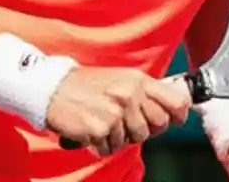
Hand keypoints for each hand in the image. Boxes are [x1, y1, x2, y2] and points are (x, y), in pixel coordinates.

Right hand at [46, 68, 189, 155]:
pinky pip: (111, 149)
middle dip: (146, 129)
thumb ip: (146, 92)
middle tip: (127, 124)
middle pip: (158, 125)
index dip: (177, 115)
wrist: (52, 89)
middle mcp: (130, 95)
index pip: (177, 101)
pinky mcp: (100, 129)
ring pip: (134, 140)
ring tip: (105, 124)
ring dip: (120, 138)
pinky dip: (101, 146)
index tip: (172, 120)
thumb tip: (172, 109)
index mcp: (139, 80)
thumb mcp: (122, 79)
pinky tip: (91, 131)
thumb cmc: (88, 86)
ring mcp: (116, 113)